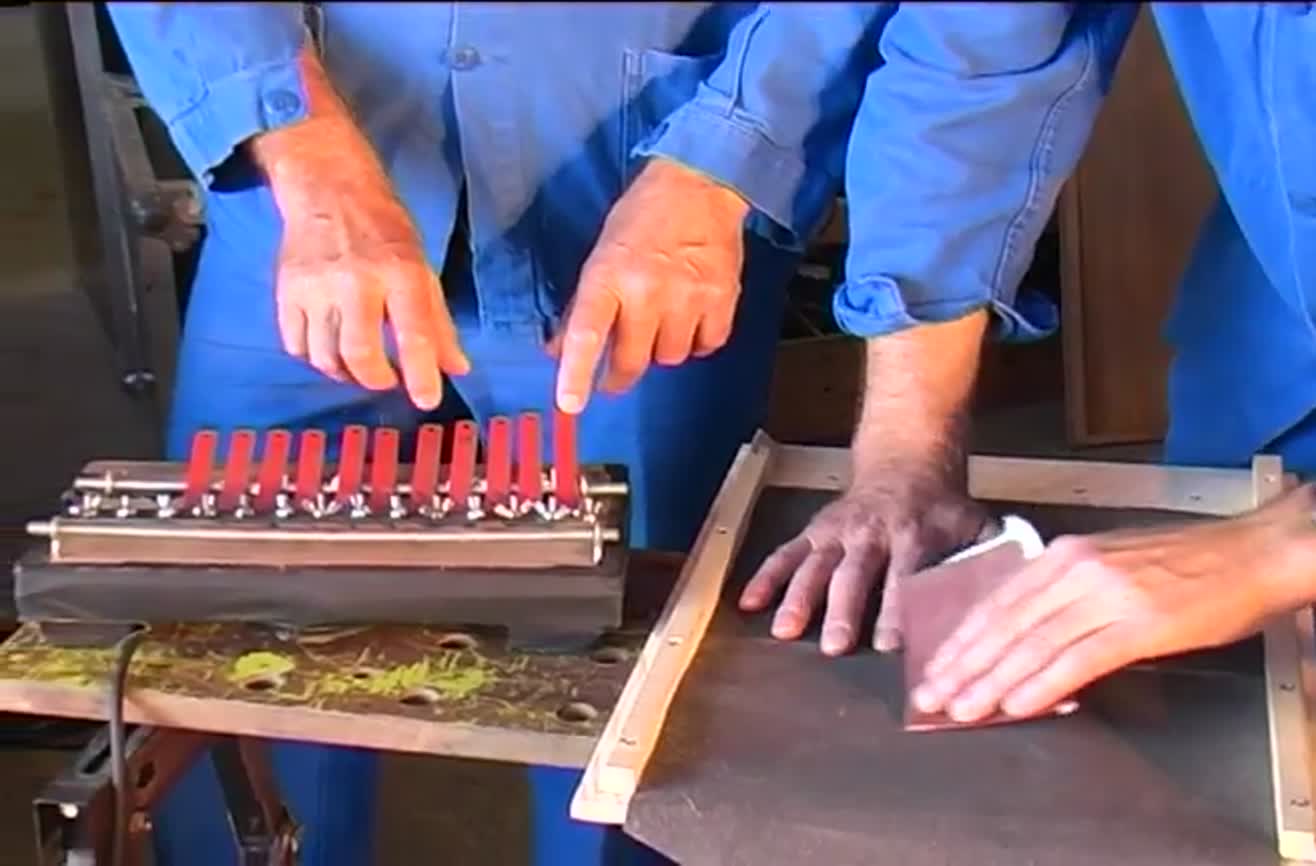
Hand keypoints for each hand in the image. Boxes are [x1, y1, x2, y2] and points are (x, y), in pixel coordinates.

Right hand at [273, 180, 468, 409]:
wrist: (328, 189)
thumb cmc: (384, 231)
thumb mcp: (422, 268)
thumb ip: (438, 321)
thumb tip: (456, 369)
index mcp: (400, 271)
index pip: (414, 333)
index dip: (421, 374)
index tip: (427, 401)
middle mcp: (356, 280)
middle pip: (360, 353)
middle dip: (376, 379)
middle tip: (386, 379)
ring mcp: (316, 286)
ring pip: (325, 356)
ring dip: (346, 373)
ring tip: (358, 364)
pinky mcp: (286, 290)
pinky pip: (296, 345)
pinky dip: (315, 358)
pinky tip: (330, 348)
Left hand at [551, 157, 748, 413]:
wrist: (699, 185)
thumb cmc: (642, 218)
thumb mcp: (600, 256)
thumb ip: (582, 307)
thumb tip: (558, 351)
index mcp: (608, 275)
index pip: (587, 332)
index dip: (577, 373)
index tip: (570, 404)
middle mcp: (647, 290)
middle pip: (632, 361)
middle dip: (620, 374)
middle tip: (617, 373)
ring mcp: (688, 297)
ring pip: (670, 359)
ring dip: (662, 350)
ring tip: (662, 322)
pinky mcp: (722, 299)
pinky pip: (706, 346)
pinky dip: (697, 341)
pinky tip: (691, 319)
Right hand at [739, 474, 989, 655]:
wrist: (904, 461)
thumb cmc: (942, 509)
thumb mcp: (975, 524)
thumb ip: (992, 559)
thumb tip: (1016, 598)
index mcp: (915, 535)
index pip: (906, 576)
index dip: (898, 610)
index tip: (891, 644)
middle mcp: (872, 533)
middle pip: (855, 574)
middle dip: (844, 610)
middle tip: (835, 646)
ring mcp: (838, 532)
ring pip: (815, 565)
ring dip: (799, 597)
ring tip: (785, 630)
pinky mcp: (815, 531)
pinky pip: (786, 553)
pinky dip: (766, 577)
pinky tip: (749, 604)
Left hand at [910, 492, 1315, 723]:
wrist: (1252, 552)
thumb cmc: (1186, 561)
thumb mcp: (1110, 560)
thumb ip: (1066, 590)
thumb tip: (1024, 631)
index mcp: (1065, 555)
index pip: (997, 601)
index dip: (961, 638)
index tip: (933, 666)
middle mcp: (1076, 571)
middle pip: (1004, 624)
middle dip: (962, 664)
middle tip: (929, 696)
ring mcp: (1106, 597)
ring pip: (1032, 644)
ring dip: (991, 681)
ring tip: (960, 709)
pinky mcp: (1140, 625)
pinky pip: (1078, 660)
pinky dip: (1042, 685)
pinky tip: (1016, 704)